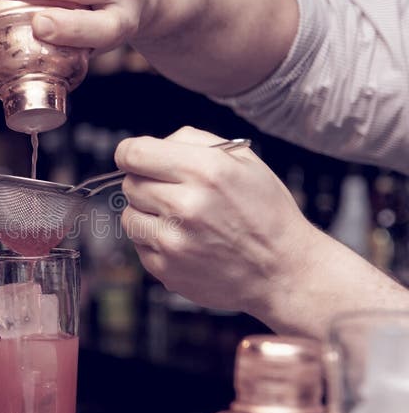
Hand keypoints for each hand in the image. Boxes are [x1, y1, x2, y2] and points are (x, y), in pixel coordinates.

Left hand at [114, 126, 317, 317]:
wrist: (282, 271)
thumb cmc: (266, 212)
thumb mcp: (243, 160)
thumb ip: (192, 141)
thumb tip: (153, 145)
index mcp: (204, 170)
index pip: (134, 153)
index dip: (129, 153)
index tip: (133, 158)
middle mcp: (185, 205)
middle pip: (130, 184)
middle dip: (145, 183)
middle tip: (172, 191)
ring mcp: (173, 241)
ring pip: (129, 216)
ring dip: (147, 213)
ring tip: (180, 218)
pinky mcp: (166, 270)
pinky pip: (139, 245)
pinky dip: (155, 241)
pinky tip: (185, 240)